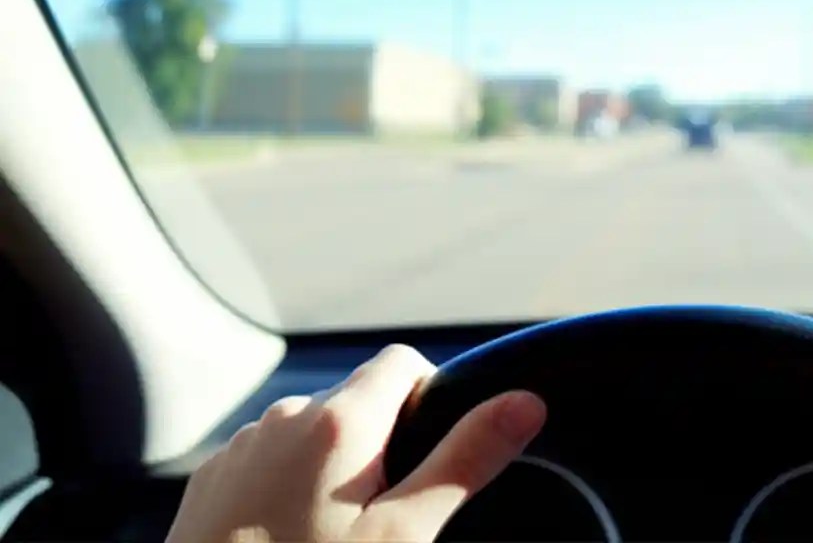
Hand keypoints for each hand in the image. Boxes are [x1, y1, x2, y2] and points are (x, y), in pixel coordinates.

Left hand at [166, 344, 545, 542]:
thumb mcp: (403, 535)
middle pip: (358, 398)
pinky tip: (290, 536)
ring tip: (333, 531)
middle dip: (382, 440)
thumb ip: (465, 461)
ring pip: (311, 430)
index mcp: (338, 420)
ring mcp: (241, 446)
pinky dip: (288, 482)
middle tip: (385, 514)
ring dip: (333, 462)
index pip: (403, 361)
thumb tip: (525, 402)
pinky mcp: (210, 478)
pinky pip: (268, 457)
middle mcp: (284, 416)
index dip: (429, 399)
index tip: (430, 458)